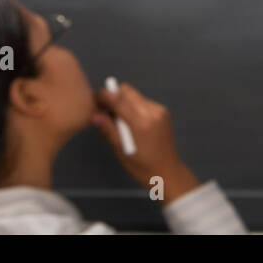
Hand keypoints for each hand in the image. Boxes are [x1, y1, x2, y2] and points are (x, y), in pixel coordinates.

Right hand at [91, 81, 199, 202]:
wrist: (168, 171)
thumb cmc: (142, 167)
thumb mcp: (120, 150)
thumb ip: (108, 129)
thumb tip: (94, 114)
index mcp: (141, 123)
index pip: (118, 99)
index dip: (104, 95)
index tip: (95, 100)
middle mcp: (152, 112)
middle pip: (127, 91)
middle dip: (114, 97)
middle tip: (106, 112)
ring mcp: (160, 110)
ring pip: (135, 95)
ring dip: (124, 102)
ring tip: (121, 122)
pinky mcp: (163, 111)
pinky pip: (143, 102)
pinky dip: (134, 107)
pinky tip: (133, 123)